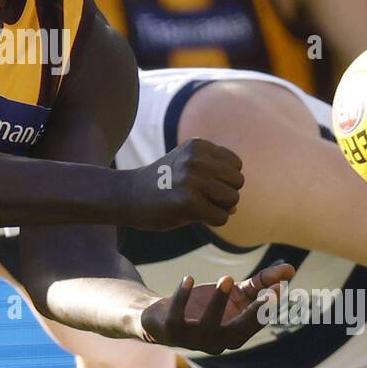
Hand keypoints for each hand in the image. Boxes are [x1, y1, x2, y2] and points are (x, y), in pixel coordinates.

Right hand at [122, 138, 243, 230]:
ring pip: (233, 199)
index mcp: (198, 145)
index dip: (224, 180)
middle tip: (201, 198)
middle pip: (238, 182)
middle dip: (225, 194)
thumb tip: (235, 207)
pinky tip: (193, 216)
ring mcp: (192, 179)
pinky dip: (212, 221)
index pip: (236, 165)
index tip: (204, 185)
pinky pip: (221, 217)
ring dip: (220, 208)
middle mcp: (196, 158)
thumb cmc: (162, 184)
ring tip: (197, 205)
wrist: (129, 196)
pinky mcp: (189, 201)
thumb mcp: (187, 168)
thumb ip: (215, 179)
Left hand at [140, 263, 294, 353]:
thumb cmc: (202, 306)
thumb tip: (291, 269)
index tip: (278, 290)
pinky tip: (189, 278)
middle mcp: (214, 342)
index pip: (253, 325)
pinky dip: (182, 298)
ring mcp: (191, 339)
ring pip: (208, 326)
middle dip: (252, 315)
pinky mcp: (169, 330)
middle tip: (266, 293)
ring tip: (227, 277)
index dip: (266, 311)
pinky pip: (177, 317)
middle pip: (237, 333)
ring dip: (218, 302)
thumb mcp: (232, 293)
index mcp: (233, 335)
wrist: (158, 316)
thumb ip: (260, 283)